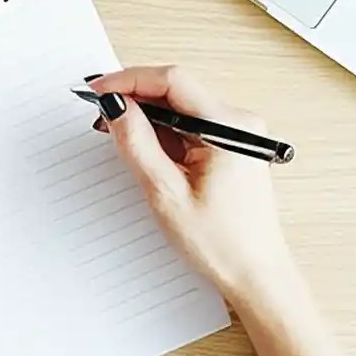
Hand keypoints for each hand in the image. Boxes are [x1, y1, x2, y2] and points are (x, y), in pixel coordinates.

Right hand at [88, 67, 296, 306]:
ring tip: (120, 139)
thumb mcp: (166, 192)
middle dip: (136, 99)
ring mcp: (238, 135)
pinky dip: (165, 134)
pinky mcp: (232, 147)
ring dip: (148, 119)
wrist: (256, 276)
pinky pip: (191, 127)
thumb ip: (137, 143)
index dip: (129, 80)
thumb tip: (115, 105)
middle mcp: (240, 123)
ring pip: (181, 109)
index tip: (99, 90)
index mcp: (229, 127)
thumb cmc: (222, 244)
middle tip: (102, 115)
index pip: (172, 80)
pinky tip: (147, 153)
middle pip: (176, 90)